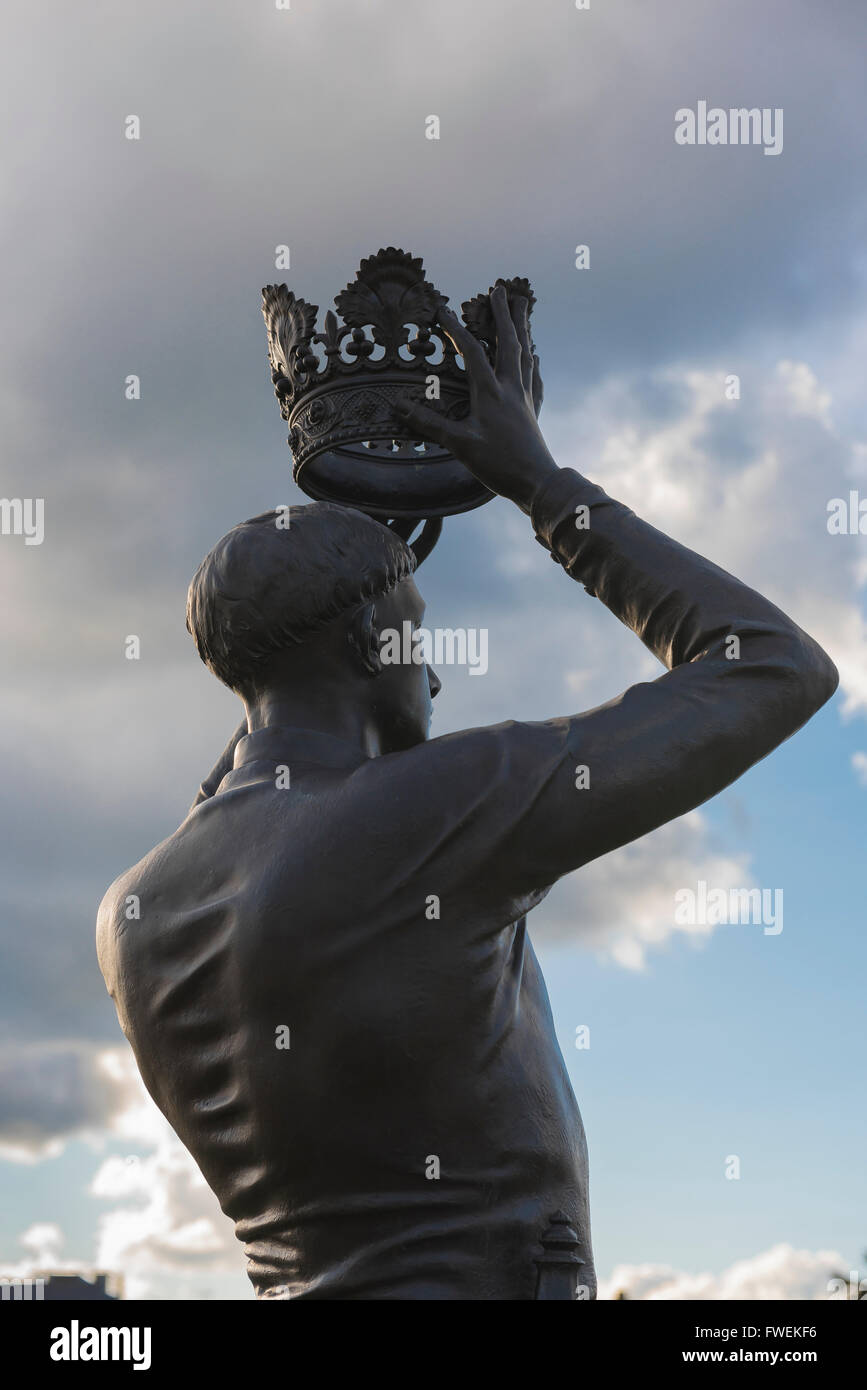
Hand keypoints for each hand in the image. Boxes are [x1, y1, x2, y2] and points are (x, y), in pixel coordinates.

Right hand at [394, 284, 558, 514]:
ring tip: (522, 310)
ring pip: (524, 354)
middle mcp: (511, 388)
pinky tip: (534, 357)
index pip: (472, 352)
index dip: (455, 329)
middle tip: (501, 289)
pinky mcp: (533, 410)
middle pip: (509, 342)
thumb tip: (398, 408)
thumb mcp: (459, 445)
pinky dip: (531, 362)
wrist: (536, 482)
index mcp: (491, 392)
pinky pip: (533, 377)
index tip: (442, 308)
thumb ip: (430, 424)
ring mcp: (525, 398)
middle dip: (503, 314)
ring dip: (522, 329)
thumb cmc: (498, 465)